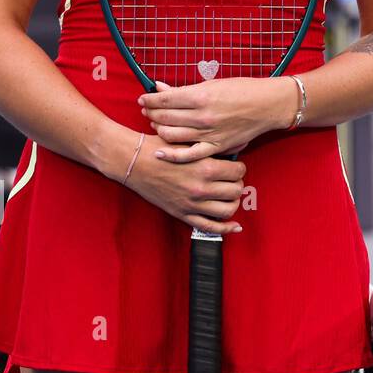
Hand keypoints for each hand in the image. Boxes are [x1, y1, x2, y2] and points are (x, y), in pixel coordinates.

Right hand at [120, 132, 247, 234]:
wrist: (134, 162)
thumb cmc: (160, 148)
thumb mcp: (189, 144)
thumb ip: (211, 148)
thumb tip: (235, 146)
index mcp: (206, 168)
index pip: (238, 172)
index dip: (238, 168)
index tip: (234, 167)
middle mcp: (202, 188)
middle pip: (236, 191)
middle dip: (236, 184)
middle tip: (231, 180)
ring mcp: (192, 204)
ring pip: (228, 210)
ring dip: (232, 202)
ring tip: (229, 196)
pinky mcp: (182, 214)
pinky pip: (209, 227)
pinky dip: (226, 228)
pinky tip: (235, 227)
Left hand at [139, 76, 293, 160]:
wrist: (268, 105)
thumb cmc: (243, 90)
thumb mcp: (213, 83)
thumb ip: (184, 89)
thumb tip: (160, 88)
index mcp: (201, 96)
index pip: (164, 99)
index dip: (149, 100)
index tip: (143, 99)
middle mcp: (202, 116)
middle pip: (164, 116)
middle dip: (150, 112)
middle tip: (146, 110)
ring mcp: (208, 133)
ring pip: (171, 134)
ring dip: (158, 128)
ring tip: (155, 123)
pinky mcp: (216, 146)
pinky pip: (188, 155)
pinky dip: (171, 154)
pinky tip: (160, 150)